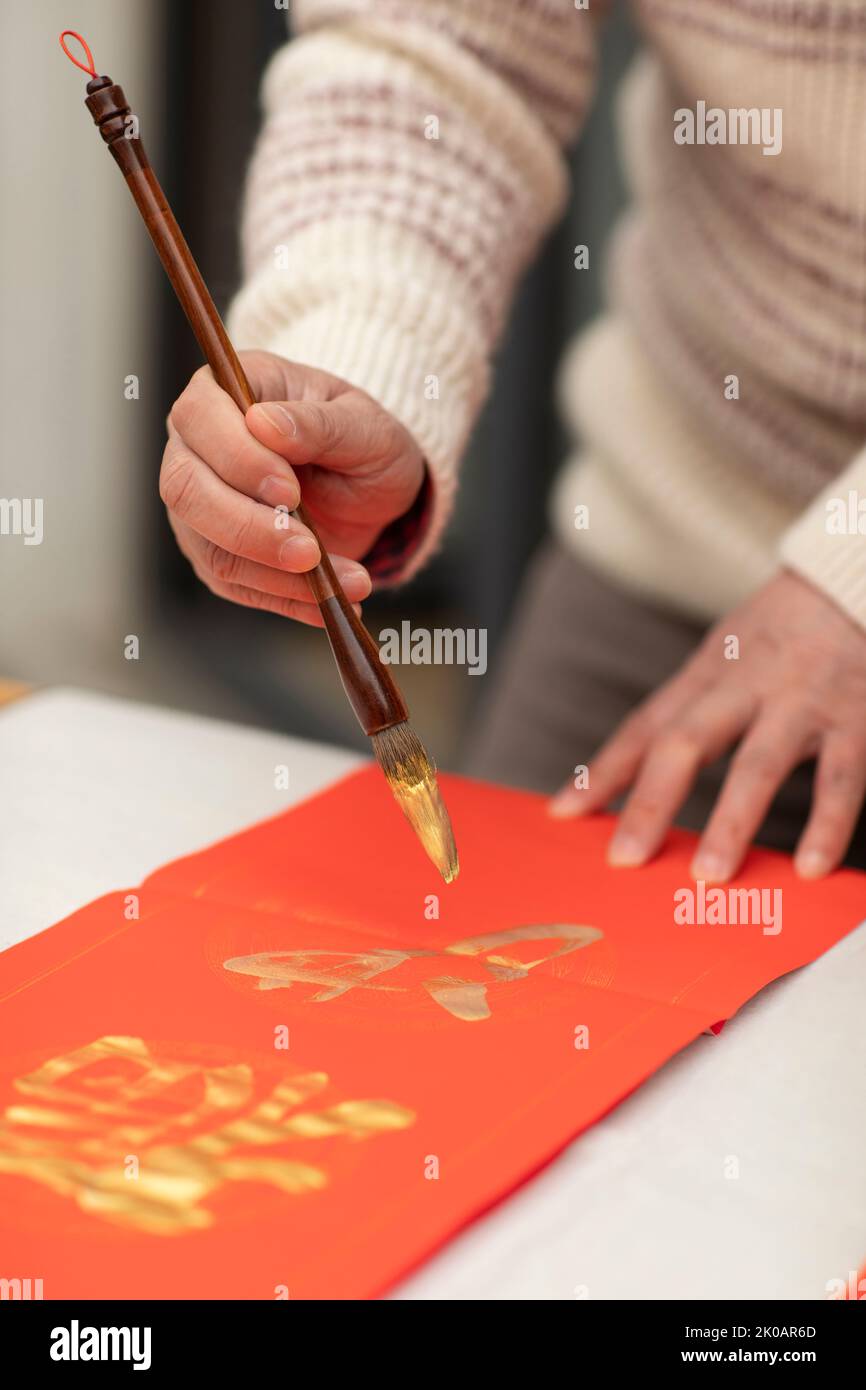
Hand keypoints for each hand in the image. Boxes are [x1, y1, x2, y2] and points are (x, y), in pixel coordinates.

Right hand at [160, 351, 425, 626]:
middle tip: (310, 551)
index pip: (199, 418)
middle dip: (249, 528)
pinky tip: (330, 600)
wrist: (371, 487)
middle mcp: (196, 447)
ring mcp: (199, 505)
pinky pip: (237, 585)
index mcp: (224, 391)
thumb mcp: (361, 423)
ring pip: (209, 548)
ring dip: (278, 575)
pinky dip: (287, 599)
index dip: (237, 459)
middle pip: (186, 490)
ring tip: (348, 581)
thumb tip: (263, 422)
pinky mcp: (216, 553)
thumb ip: (317, 423)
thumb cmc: (361, 438)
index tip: (290, 490)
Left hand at [551, 570, 865, 879]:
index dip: (606, 771)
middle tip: (626, 858)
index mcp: (708, 673)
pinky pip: (841, 779)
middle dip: (652, 801)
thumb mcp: (726, 654)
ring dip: (733, 822)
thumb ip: (686, 711)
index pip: (647, 726)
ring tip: (710, 877)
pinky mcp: (857, 720)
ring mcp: (802, 703)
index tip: (565, 814)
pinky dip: (827, 826)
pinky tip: (810, 868)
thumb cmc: (786, 630)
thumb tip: (629, 770)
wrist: (859, 581)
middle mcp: (747, 686)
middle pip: (688, 742)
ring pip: (761, 765)